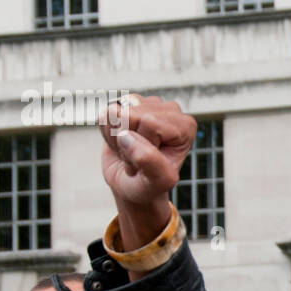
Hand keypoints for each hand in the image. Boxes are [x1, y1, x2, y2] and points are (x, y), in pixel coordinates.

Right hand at [99, 95, 196, 247]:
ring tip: (130, 150)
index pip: (149, 123)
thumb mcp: (157, 182)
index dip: (141, 146)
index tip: (149, 161)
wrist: (133, 186)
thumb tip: (126, 136)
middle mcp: (171, 111)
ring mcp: (149, 105)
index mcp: (185, 126)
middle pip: (131, 115)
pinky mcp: (129, 105)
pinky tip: (121, 141)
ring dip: (116, 137)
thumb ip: (149, 162)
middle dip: (127, 142)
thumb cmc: (149, 186)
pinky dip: (108, 132)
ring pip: (115, 112)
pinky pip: (105, 114)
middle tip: (137, 158)